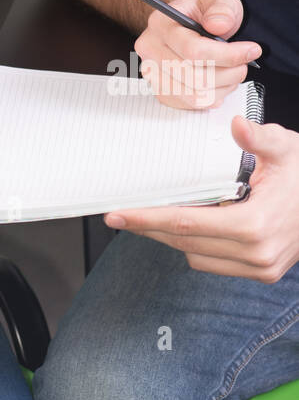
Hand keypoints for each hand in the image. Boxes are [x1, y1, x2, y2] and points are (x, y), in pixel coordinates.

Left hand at [104, 117, 298, 280]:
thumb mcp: (287, 148)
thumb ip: (260, 137)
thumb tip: (237, 126)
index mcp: (256, 226)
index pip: (186, 224)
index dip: (147, 219)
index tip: (118, 214)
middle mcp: (256, 254)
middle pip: (184, 243)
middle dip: (149, 228)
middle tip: (119, 214)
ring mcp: (260, 268)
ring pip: (195, 256)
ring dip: (173, 238)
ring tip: (152, 216)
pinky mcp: (262, 273)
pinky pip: (214, 262)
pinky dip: (196, 245)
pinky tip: (190, 224)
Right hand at [134, 0, 261, 109]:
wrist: (187, 23)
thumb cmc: (202, 13)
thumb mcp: (219, 0)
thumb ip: (221, 8)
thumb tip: (218, 25)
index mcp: (160, 24)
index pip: (193, 50)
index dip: (228, 55)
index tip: (251, 51)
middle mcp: (150, 50)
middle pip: (195, 77)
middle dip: (230, 73)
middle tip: (244, 63)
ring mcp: (153, 74)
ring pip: (195, 95)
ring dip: (223, 87)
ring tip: (233, 72)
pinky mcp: (162, 91)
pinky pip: (192, 104)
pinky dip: (213, 97)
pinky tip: (220, 82)